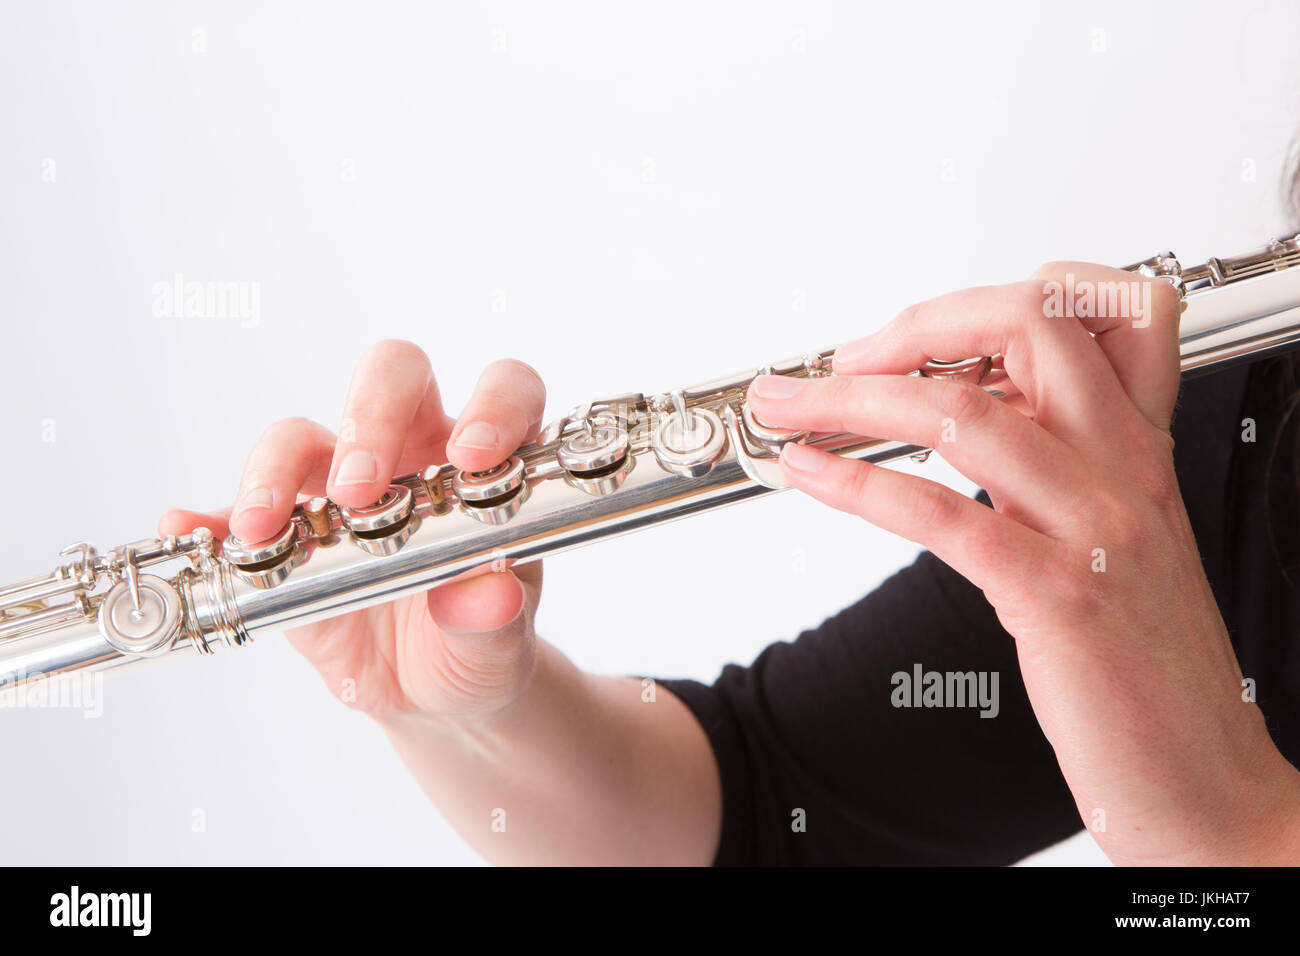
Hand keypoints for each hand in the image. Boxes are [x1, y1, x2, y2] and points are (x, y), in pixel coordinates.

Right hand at [159, 340, 547, 720]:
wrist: (430, 695)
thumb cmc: (474, 645)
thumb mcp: (494, 646)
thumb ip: (494, 619)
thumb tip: (489, 597)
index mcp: (482, 463)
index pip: (503, 391)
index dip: (492, 406)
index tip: (470, 456)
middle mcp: (414, 451)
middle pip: (391, 377)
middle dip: (370, 417)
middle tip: (357, 489)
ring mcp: (340, 483)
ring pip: (300, 436)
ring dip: (275, 470)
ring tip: (263, 528)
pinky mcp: (284, 533)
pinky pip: (234, 511)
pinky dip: (210, 517)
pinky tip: (188, 529)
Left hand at [746, 265, 1299, 863]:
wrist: (1205, 777)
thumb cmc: (1143, 665)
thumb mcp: (1105, 539)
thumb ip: (1047, 471)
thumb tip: (961, 417)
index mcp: (1137, 448)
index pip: (1102, 309)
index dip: (994, 303)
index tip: (909, 341)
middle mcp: (1123, 469)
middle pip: (1026, 325)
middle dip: (910, 327)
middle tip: (839, 360)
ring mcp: (1093, 527)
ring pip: (960, 414)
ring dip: (849, 401)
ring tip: (788, 409)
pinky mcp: (1056, 596)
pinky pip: (941, 513)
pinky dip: (855, 484)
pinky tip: (808, 474)